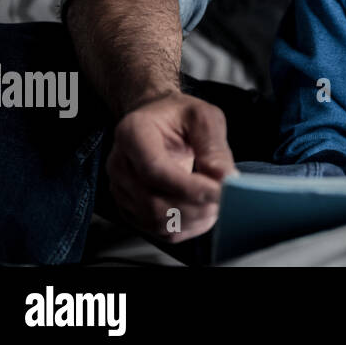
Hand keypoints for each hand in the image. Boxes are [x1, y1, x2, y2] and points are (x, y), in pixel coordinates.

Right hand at [105, 90, 239, 243]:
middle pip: (153, 202)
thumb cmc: (179, 115)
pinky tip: (202, 211)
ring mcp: (120, 189)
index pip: (155, 171)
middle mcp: (119, 164)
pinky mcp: (128, 207)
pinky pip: (156, 229)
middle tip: (226, 198)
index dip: (190, 187)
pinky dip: (184, 226)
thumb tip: (225, 178)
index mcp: (133, 133)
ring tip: (216, 202)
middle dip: (195, 206)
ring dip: (192, 219)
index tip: (220, 191)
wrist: (156, 119)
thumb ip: (213, 145)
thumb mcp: (203, 116)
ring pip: (154, 221)